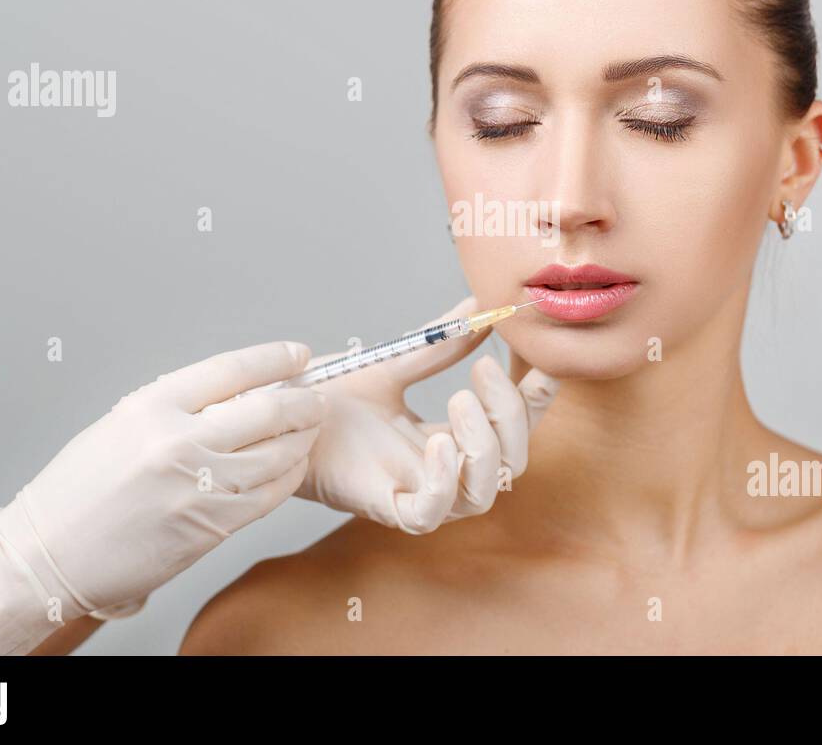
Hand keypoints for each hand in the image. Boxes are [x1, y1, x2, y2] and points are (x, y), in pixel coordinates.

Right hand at [0, 341, 324, 618]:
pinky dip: (290, 477)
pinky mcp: (211, 526)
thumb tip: (239, 394)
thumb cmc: (78, 492)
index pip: (231, 369)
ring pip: (277, 453)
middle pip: (267, 410)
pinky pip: (269, 495)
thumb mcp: (122, 426)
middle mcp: (177, 442)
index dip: (273, 359)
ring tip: (310, 430)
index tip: (296, 355)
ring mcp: (197, 486)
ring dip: (302, 439)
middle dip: (302, 401)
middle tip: (315, 397)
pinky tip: (293, 467)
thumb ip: (179, 409)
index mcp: (151, 407)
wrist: (48, 556)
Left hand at [291, 296, 559, 533]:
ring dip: (485, 446)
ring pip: (482, 494)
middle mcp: (440, 471)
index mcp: (450, 438)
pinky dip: (443, 482)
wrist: (280, 416)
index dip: (534, 400)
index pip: (513, 428)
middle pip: (510, 465)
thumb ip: (441, 344)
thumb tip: (483, 306)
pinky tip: (438, 442)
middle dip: (511, 416)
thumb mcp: (397, 362)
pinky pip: (429, 515)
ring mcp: (414, 492)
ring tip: (460, 399)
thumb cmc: (331, 399)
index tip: (541, 360)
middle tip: (485, 369)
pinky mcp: (382, 508)